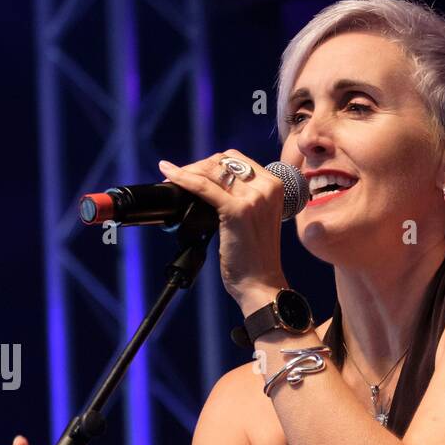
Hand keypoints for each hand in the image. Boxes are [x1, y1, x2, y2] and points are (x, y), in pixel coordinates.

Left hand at [158, 149, 288, 308]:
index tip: (193, 174)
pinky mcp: (238, 211)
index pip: (235, 159)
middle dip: (197, 167)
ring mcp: (254, 198)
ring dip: (188, 173)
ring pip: (211, 171)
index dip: (210, 164)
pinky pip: (203, 187)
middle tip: (178, 180)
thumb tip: (206, 183)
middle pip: (223, 161)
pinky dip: (183, 179)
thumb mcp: (255, 218)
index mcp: (274, 186)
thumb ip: (241, 197)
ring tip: (172, 182)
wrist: (260, 285)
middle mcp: (267, 188)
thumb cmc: (254, 259)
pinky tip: (170, 175)